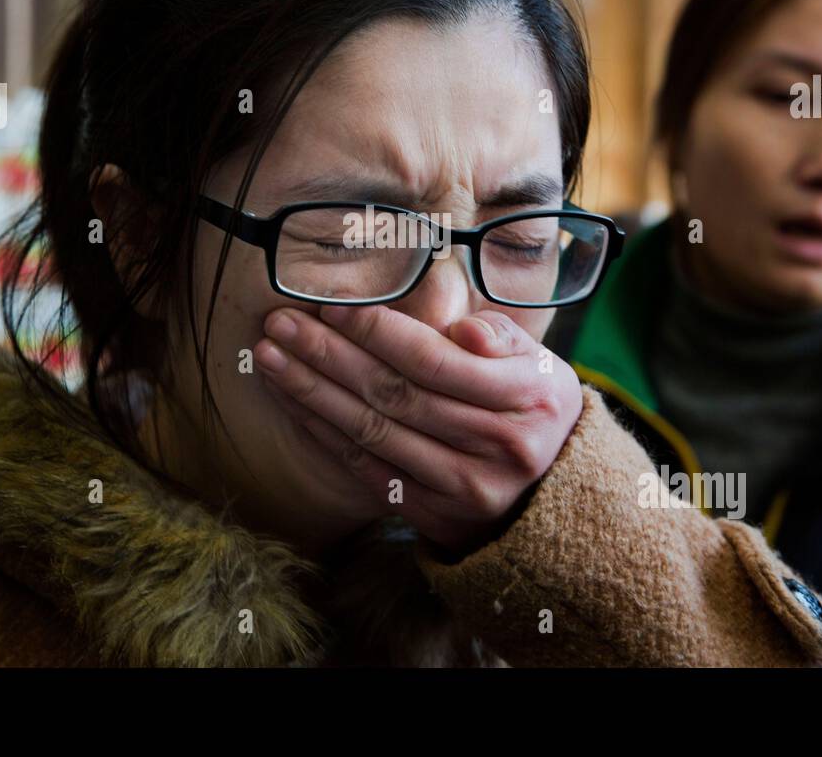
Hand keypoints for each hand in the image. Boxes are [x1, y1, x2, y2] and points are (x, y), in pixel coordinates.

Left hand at [254, 303, 583, 553]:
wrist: (553, 496)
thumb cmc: (533, 409)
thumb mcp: (538, 363)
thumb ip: (500, 336)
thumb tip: (459, 329)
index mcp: (527, 397)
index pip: (435, 361)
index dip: (378, 333)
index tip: (332, 307)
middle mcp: (497, 446)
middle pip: (394, 395)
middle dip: (328, 356)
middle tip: (280, 324)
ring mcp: (463, 487)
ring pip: (372, 433)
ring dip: (311, 392)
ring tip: (268, 357)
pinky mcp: (433, 515)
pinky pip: (365, 468)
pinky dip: (323, 432)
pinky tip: (291, 401)